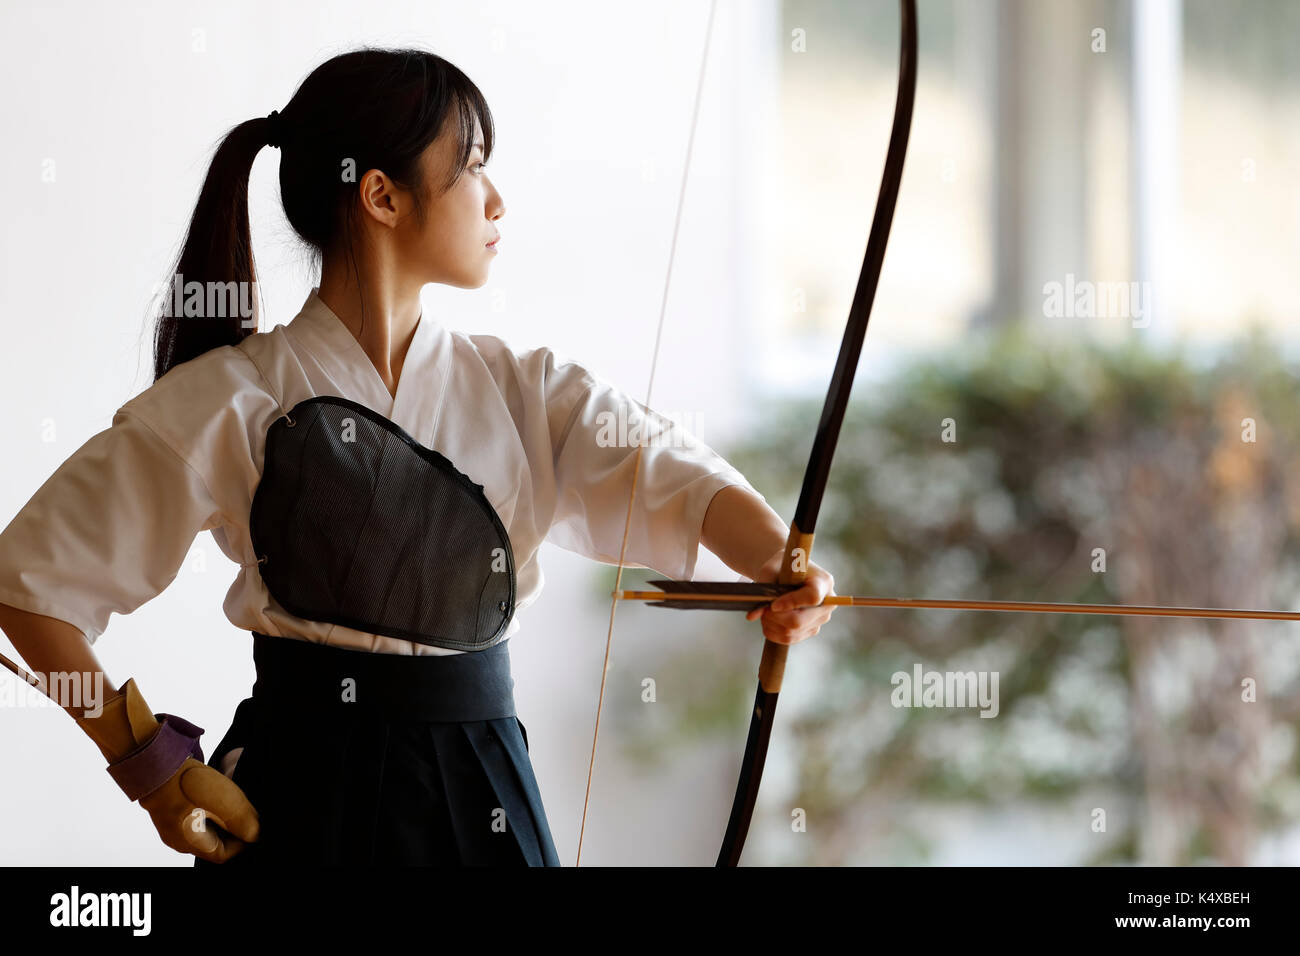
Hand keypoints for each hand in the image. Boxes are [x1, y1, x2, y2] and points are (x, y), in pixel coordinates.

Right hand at [72, 677, 258, 862]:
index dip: (242, 841)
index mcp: (190, 844)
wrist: (156, 759)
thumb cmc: (188, 783)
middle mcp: (178, 839)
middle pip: (215, 841)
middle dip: (232, 825)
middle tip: (243, 806)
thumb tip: (256, 836)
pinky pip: (195, 811)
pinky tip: (215, 787)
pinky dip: (208, 803)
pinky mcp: (170, 807)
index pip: (224, 855)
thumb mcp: (226, 803)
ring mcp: (171, 823)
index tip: (252, 822)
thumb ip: (244, 824)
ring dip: (221, 812)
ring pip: (206, 825)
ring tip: (230, 795)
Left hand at [744, 547, 835, 644]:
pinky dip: (773, 632)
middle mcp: (827, 603)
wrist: (789, 573)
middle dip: (775, 617)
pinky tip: (768, 620)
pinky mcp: (812, 629)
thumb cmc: (781, 568)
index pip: (812, 597)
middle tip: (763, 609)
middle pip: (800, 621)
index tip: (773, 604)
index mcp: (823, 582)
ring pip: (792, 632)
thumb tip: (752, 616)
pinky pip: (790, 639)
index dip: (791, 602)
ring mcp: (821, 619)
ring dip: (771, 624)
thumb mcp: (771, 570)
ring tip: (764, 612)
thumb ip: (763, 590)